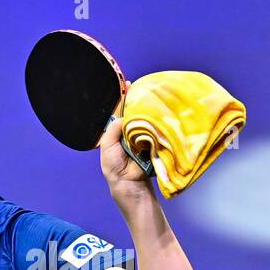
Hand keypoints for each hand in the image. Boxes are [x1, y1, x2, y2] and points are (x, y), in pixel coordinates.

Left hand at [100, 82, 152, 196]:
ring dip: (150, 111)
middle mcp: (131, 133)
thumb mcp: (107, 148)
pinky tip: (161, 113)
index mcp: (118, 133)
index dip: (124, 100)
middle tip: (146, 88)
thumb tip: (121, 117)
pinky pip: (157, 129)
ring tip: (154, 97)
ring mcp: (144, 137)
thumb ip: (112, 132)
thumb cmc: (116, 169)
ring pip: (147, 120)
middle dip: (140, 102)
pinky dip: (158, 123)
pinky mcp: (155, 142)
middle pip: (136, 114)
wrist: (131, 185)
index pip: (121, 113)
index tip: (129, 85)